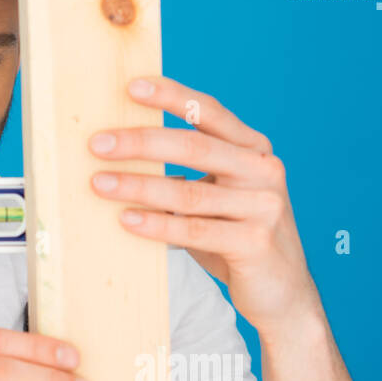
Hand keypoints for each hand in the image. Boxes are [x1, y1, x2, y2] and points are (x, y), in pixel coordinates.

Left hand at [88, 75, 322, 336]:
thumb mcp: (216, 198)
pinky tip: (126, 220)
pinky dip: (157, 225)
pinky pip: (196, 230)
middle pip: (195, 147)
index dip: (170, 96)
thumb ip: (185, 175)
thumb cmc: (236, 238)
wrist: (283, 293)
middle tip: (98, 143)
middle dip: (141, 142)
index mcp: (253, 149)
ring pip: (189, 192)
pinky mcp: (256, 243)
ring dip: (138, 186)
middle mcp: (264, 170)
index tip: (132, 86)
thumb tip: (117, 157)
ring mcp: (265, 206)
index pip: (209, 112)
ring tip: (99, 183)